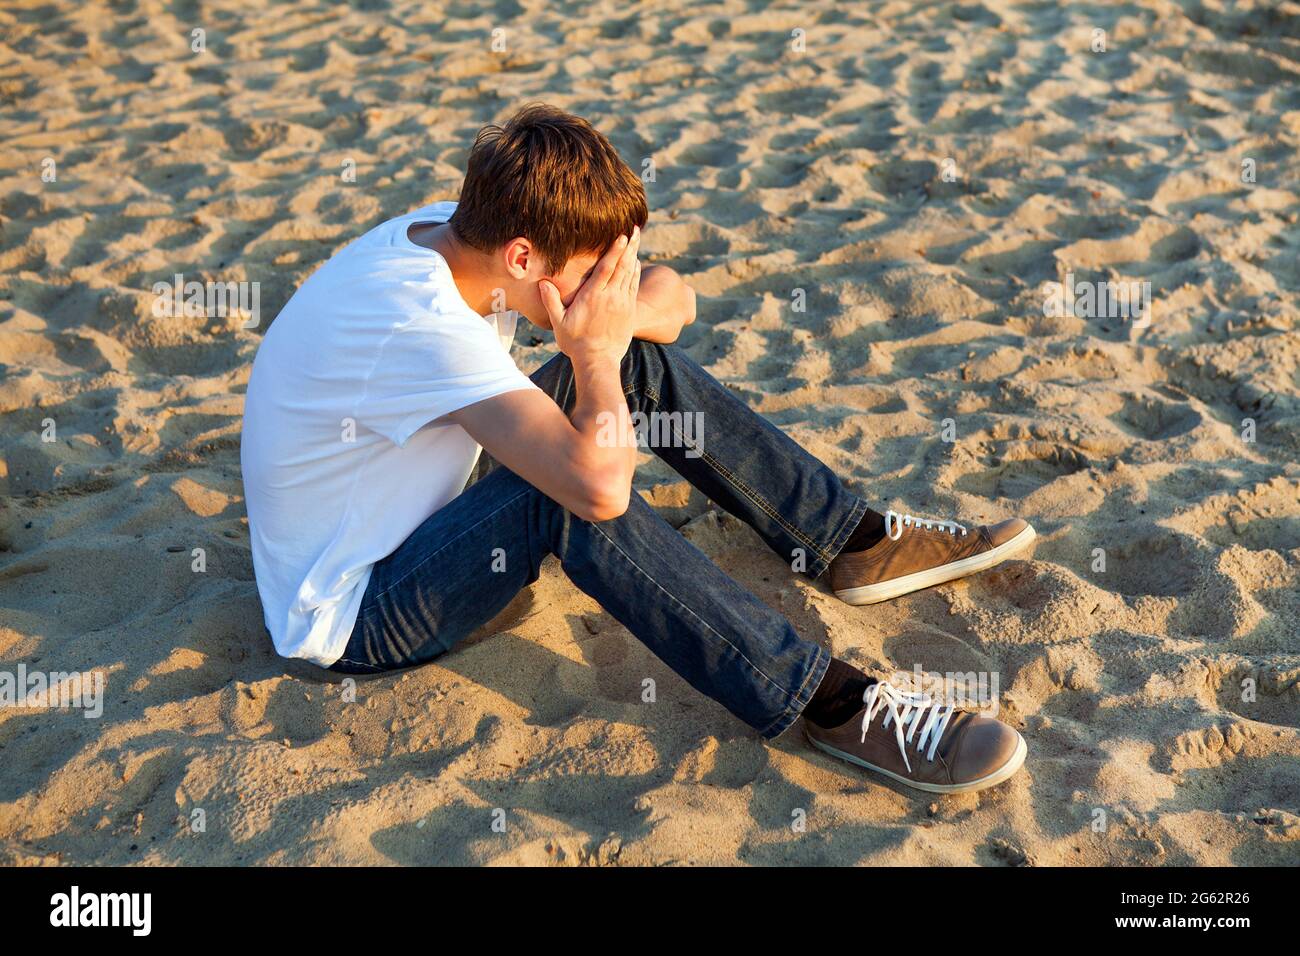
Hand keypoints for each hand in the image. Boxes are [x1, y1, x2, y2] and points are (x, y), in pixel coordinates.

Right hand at [540, 226, 640, 367]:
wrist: (598, 361)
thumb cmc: (575, 343)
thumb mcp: (559, 323)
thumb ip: (551, 301)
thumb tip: (542, 283)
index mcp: (593, 296)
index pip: (607, 268)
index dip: (615, 250)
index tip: (621, 235)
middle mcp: (611, 297)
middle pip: (622, 266)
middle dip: (629, 246)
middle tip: (634, 228)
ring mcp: (622, 303)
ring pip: (630, 274)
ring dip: (634, 255)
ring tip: (637, 238)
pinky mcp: (629, 311)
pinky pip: (634, 287)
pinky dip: (636, 272)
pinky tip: (636, 262)